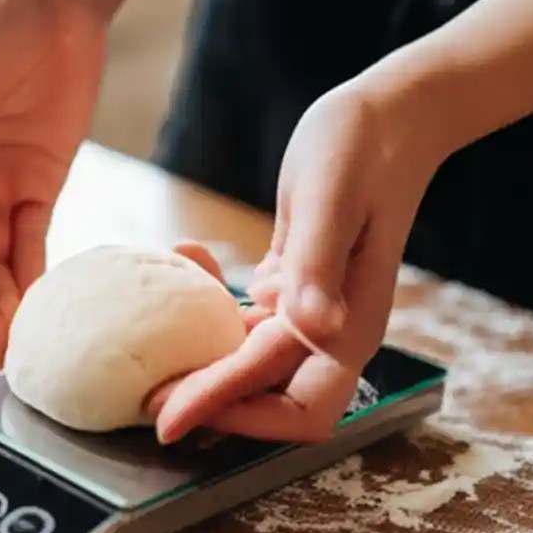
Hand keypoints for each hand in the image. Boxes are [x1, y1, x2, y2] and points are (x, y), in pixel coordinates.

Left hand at [150, 83, 444, 443]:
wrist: (388, 115)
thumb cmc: (363, 149)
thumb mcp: (330, 199)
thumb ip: (318, 263)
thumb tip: (314, 328)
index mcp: (350, 328)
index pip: (286, 401)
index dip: (227, 414)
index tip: (167, 417)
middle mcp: (332, 333)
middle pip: (267, 402)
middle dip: (207, 405)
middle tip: (144, 390)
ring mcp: (311, 314)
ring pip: (249, 368)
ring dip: (200, 356)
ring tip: (149, 331)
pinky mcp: (292, 289)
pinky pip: (244, 321)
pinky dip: (209, 305)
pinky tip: (187, 259)